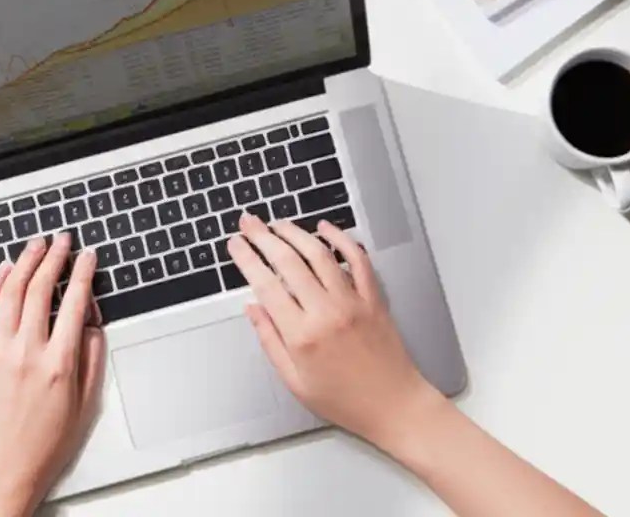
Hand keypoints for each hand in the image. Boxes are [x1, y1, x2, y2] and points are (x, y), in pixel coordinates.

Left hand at [0, 234, 105, 516]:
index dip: (82, 272)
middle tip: (62, 240)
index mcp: (60, 364)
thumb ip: (92, 359)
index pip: (74, 303)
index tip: (87, 255)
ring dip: (24, 263)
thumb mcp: (86, 404)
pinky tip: (2, 272)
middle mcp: (28, 353)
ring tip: (35, 245)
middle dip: (54, 257)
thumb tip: (92, 324)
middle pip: (40, 289)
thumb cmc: (45, 442)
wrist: (4, 466)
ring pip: (10, 293)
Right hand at [228, 214, 440, 449]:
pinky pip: (357, 260)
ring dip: (295, 233)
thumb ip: (270, 341)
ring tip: (278, 224)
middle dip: (264, 237)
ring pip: (319, 254)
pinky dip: (341, 239)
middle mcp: (326, 312)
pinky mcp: (373, 299)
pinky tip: (326, 228)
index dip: (247, 259)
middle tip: (249, 223)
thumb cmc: (344, 400)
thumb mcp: (294, 381)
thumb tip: (252, 308)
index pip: (266, 285)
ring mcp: (352, 302)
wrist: (394, 406)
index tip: (235, 244)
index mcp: (302, 336)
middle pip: (288, 262)